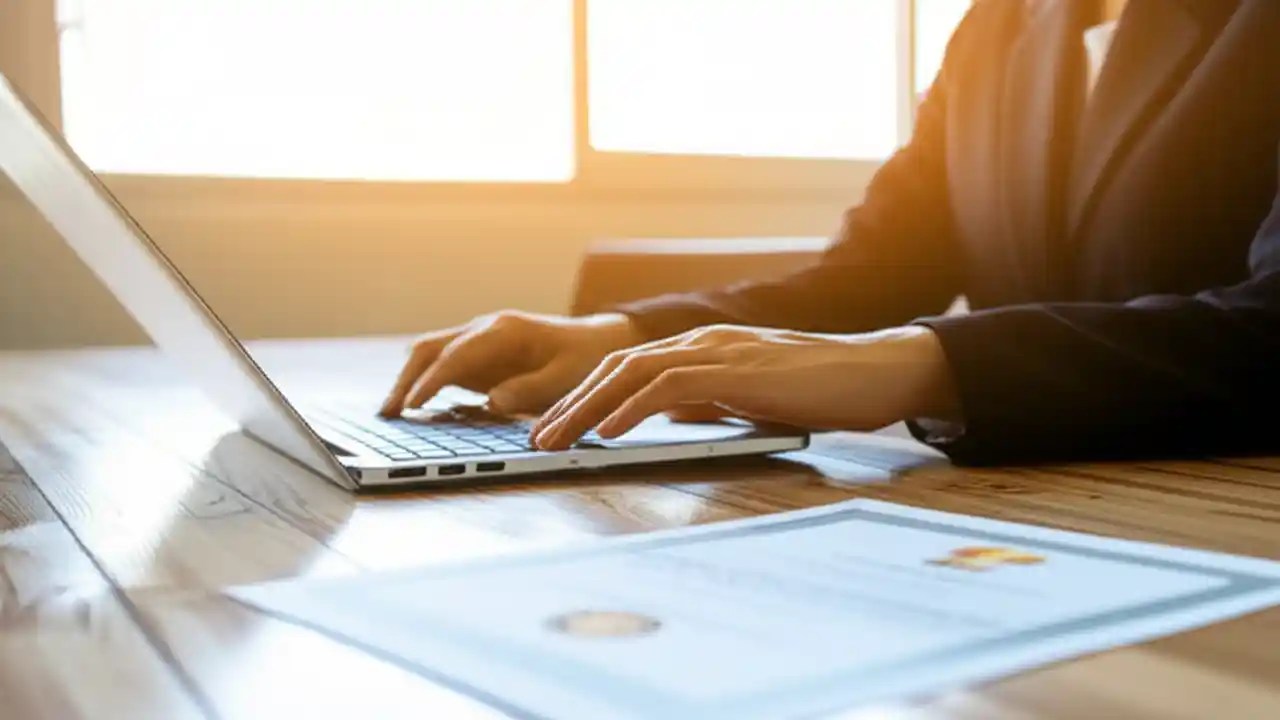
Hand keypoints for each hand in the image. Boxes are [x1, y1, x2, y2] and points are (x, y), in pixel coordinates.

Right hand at [381, 311, 644, 415]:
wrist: (594, 342)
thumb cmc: (582, 360)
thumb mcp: (566, 377)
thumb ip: (531, 388)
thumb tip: (491, 402)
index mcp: (504, 331)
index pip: (456, 354)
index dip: (432, 380)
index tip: (413, 404)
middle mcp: (483, 330)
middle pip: (430, 348)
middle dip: (406, 379)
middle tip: (389, 414)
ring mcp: (476, 342)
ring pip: (428, 354)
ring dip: (408, 380)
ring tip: (390, 414)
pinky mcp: (475, 358)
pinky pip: (440, 367)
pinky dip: (421, 384)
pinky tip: (411, 410)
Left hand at [530, 324, 959, 449]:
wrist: (875, 371)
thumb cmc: (818, 390)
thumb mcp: (747, 397)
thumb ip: (705, 400)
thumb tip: (666, 416)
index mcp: (700, 349)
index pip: (625, 369)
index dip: (583, 397)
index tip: (554, 427)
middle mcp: (700, 342)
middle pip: (615, 367)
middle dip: (569, 403)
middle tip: (535, 438)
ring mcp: (717, 350)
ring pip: (632, 373)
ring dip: (587, 408)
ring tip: (556, 440)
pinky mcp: (737, 368)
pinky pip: (672, 385)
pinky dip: (634, 408)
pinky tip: (612, 431)